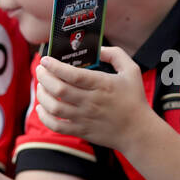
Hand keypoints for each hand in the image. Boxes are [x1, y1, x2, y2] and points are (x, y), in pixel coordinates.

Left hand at [35, 46, 150, 152]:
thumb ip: (115, 54)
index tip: (46, 59)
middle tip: (40, 70)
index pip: (72, 74)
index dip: (55, 66)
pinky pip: (56, 126)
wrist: (138, 131)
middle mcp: (91, 101)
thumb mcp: (132, 70)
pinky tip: (42, 108)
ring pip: (54, 107)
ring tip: (40, 86)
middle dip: (44, 77)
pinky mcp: (81, 131)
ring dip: (42, 95)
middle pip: (59, 89)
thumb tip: (97, 49)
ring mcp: (84, 118)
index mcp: (102, 85)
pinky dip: (44, 117)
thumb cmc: (135, 99)